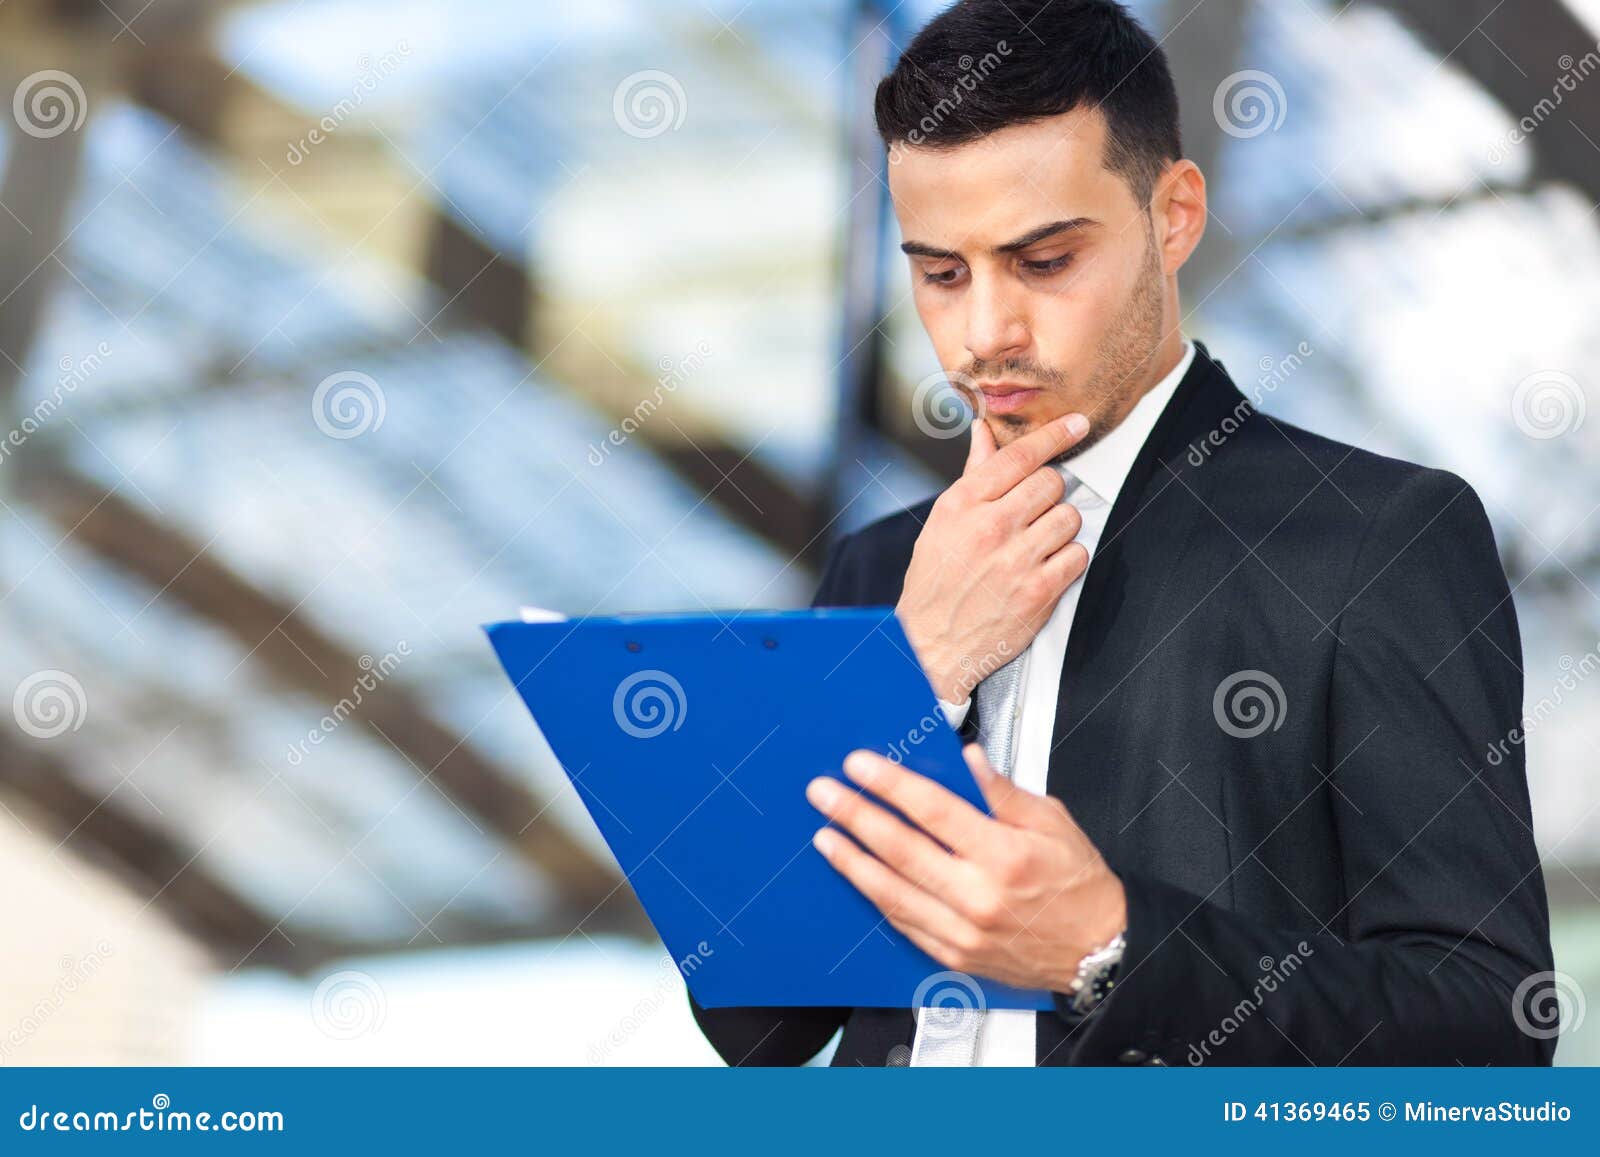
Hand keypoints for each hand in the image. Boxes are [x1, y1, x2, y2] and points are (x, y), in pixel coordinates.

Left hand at [806, 743, 1126, 993]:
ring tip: (826, 836)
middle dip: (856, 817)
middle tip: (824, 794)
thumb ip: (1002, 791)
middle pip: (902, 850)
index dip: (892, 786)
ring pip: (893, 892)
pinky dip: (877, 898)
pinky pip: (904, 923)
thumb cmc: (1080, 885)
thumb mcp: (1052, 821)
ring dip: (853, 861)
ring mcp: (963, 932)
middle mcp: (980, 896)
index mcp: (1005, 856)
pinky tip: (858, 876)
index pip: (934, 811)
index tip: (860, 766)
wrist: (1099, 952)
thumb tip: (967, 759)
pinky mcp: (955, 955)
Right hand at [896, 412, 1092, 703]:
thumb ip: (973, 475)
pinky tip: (1046, 567)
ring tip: (1038, 543)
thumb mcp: (943, 521)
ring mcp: (1016, 560)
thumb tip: (984, 431)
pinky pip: (1078, 555)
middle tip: (1034, 512)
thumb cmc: (935, 582)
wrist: (931, 644)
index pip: (1019, 455)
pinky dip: (1068, 559)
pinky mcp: (1039, 591)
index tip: (1076, 423)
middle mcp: (990, 527)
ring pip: (1068, 517)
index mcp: (962, 504)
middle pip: (1051, 482)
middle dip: (1050, 493)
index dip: (1054, 434)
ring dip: (1060, 527)